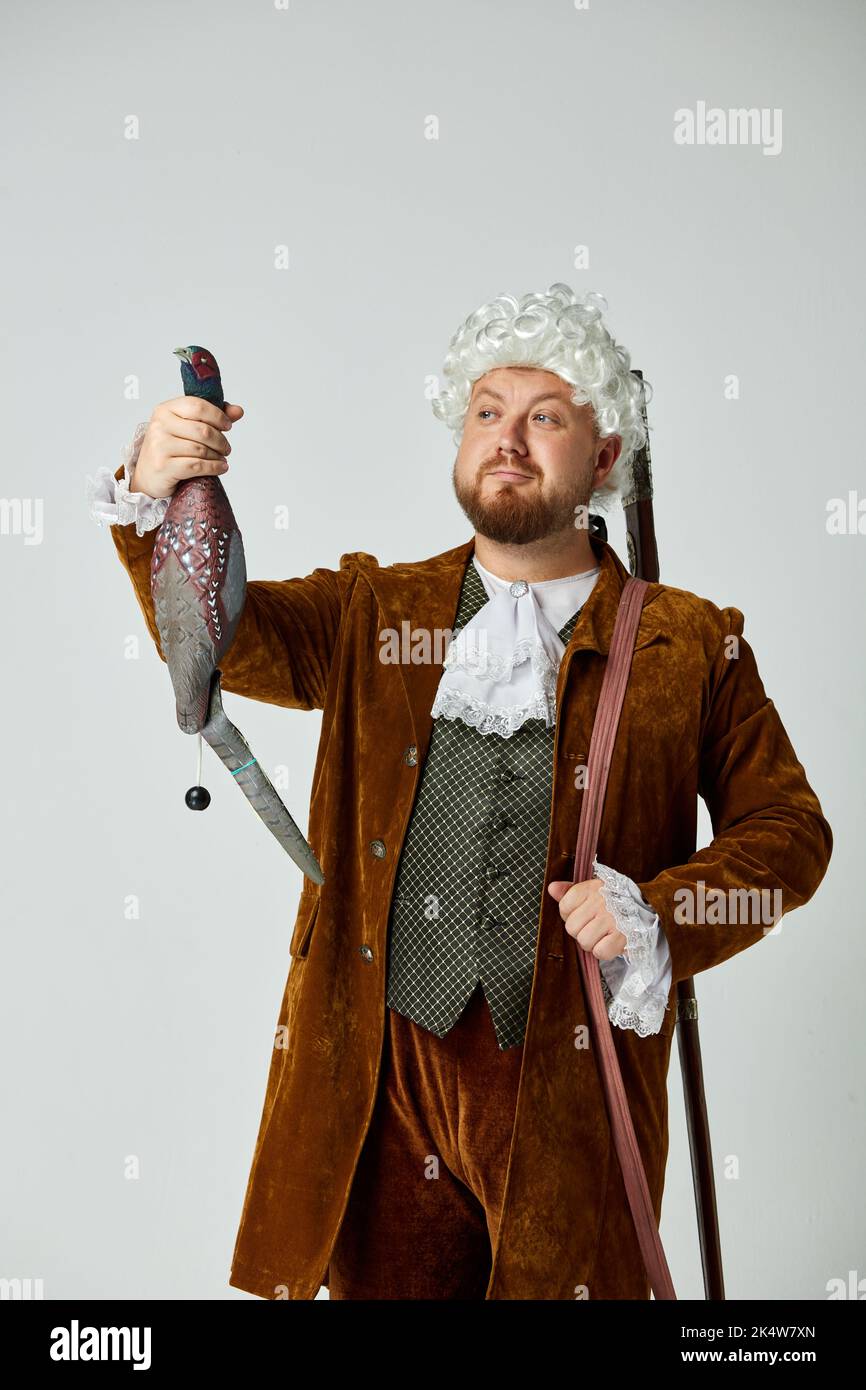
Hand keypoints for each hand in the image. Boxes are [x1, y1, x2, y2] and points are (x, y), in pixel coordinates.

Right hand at [130, 397, 244, 498]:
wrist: (148, 475)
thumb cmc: (170, 448)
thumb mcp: (186, 427)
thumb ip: (211, 417)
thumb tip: (238, 411)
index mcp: (165, 410)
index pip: (197, 405)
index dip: (218, 416)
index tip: (228, 426)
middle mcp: (159, 425)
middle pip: (203, 430)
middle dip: (220, 441)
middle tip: (226, 448)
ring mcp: (159, 446)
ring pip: (201, 449)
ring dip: (217, 456)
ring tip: (222, 459)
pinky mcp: (163, 466)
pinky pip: (196, 466)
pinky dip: (213, 467)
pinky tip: (220, 468)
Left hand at [547, 878, 627, 960]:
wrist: (646, 906)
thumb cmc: (614, 900)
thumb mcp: (593, 889)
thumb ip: (570, 890)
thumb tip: (552, 889)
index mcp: (591, 888)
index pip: (564, 907)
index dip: (570, 915)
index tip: (583, 914)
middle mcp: (600, 902)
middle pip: (571, 927)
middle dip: (580, 931)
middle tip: (594, 927)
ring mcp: (611, 919)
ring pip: (584, 941)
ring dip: (592, 943)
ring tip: (602, 935)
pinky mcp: (622, 936)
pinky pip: (600, 951)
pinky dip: (604, 951)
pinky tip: (610, 942)